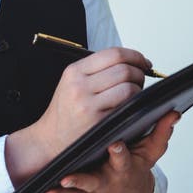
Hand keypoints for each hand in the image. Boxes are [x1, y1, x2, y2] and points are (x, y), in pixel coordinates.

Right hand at [5, 47, 152, 185]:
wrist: (50, 138)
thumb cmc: (65, 110)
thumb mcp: (72, 82)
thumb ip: (95, 69)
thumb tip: (129, 60)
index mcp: (74, 71)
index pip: (113, 54)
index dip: (134, 56)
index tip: (142, 62)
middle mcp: (80, 86)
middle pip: (124, 69)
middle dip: (139, 73)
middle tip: (141, 78)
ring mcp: (88, 104)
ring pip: (128, 87)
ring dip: (138, 89)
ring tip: (135, 93)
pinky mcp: (97, 122)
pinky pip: (125, 107)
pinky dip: (134, 104)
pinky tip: (130, 105)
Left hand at [26, 109, 179, 192]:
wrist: (126, 191)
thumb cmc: (136, 167)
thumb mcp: (150, 152)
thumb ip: (160, 133)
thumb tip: (174, 113)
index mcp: (122, 168)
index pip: (122, 158)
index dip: (120, 152)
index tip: (115, 144)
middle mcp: (105, 181)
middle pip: (94, 183)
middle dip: (82, 182)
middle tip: (69, 178)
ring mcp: (89, 192)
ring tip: (49, 192)